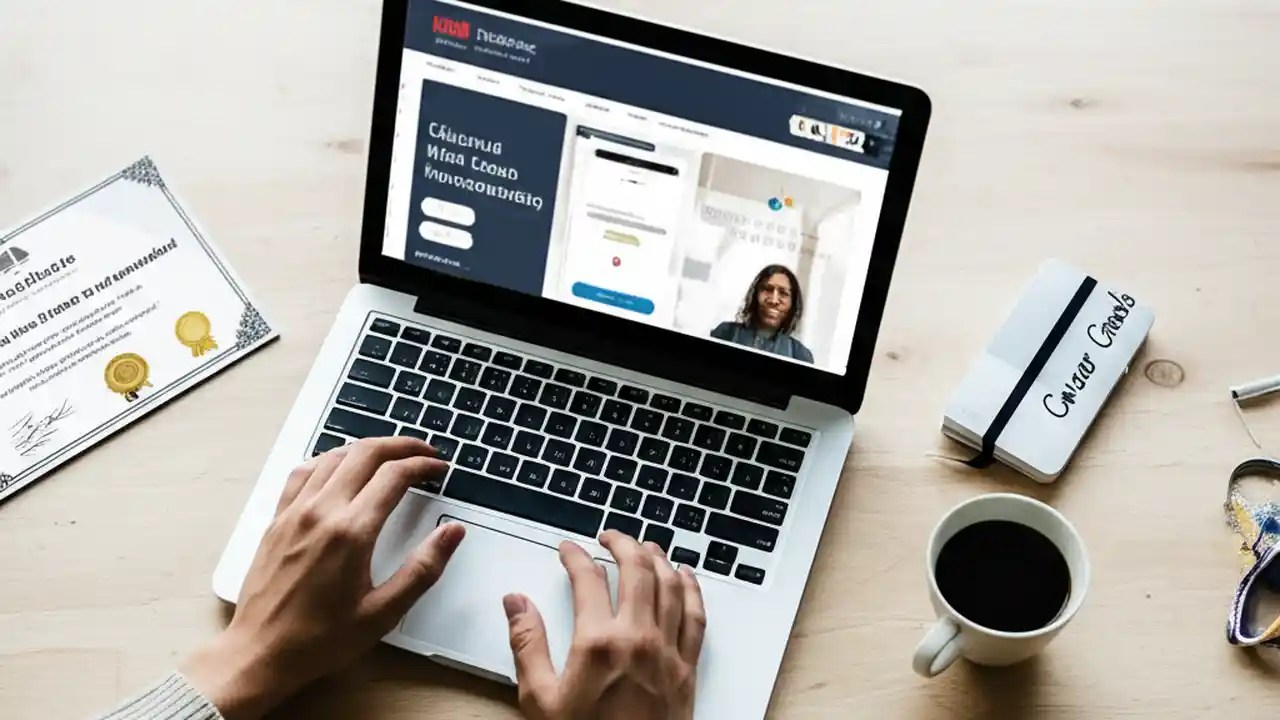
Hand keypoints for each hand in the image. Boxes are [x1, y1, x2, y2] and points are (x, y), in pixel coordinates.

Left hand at [182, 438, 465, 719]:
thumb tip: (452, 533)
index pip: (394, 476)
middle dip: (400, 446)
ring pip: (334, 455)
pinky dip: (328, 459)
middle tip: (423, 451)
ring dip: (366, 448)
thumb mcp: (383, 612)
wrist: (259, 654)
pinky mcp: (277, 520)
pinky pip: (303, 472)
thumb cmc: (320, 640)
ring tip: (388, 455)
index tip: (439, 467)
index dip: (423, 465)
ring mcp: (294, 512)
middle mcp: (321, 512)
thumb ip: (423, 568)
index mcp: (351, 532)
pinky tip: (338, 466)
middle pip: (365, 453)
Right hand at [504, 531, 705, 719]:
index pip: (587, 578)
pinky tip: (686, 577)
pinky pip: (696, 616)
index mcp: (598, 643)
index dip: (575, 556)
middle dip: (622, 542)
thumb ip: (527, 644)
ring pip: (670, 585)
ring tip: (645, 546)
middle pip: (637, 568)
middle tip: (609, 534)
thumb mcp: (539, 699)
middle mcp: (638, 639)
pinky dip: (692, 589)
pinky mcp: (687, 668)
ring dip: (658, 558)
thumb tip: (515, 603)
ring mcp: (667, 652)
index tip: (568, 549)